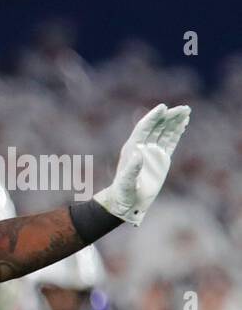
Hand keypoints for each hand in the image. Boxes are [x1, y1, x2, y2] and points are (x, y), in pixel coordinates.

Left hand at [95, 104, 190, 225]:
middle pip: (156, 126)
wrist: (127, 202)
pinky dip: (177, 131)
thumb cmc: (123, 193)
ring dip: (174, 121)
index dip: (153, 117)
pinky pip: (170, 141)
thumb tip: (139, 154)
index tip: (163, 107)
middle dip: (168, 116)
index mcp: (132, 148)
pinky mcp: (161, 158)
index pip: (144, 128)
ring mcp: (152, 151)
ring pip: (164, 131)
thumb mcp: (126, 182)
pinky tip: (184, 123)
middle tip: (183, 108)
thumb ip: (132, 169)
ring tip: (186, 111)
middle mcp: (142, 146)